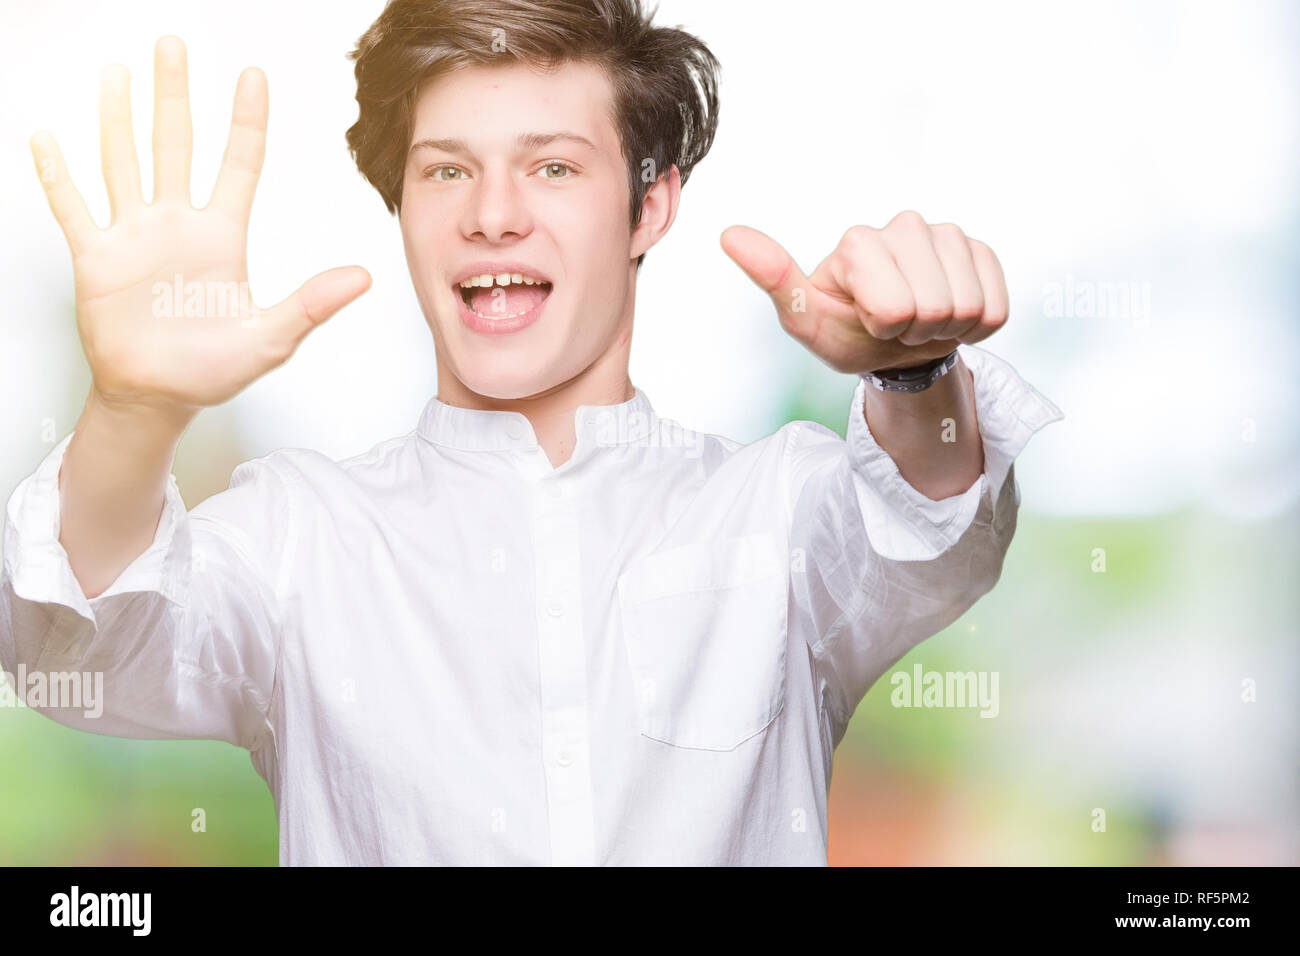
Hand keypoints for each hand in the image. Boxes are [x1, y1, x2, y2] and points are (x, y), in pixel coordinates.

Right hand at [30, 35, 370, 419]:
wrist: (158, 398)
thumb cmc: (213, 370)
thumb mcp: (270, 339)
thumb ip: (312, 305)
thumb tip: (363, 278)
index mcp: (222, 237)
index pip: (239, 165)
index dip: (245, 121)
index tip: (252, 75)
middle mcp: (178, 225)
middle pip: (176, 145)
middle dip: (174, 96)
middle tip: (173, 44)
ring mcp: (134, 236)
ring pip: (124, 163)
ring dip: (118, 119)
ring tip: (119, 73)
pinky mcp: (96, 258)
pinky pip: (73, 208)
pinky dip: (59, 176)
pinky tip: (46, 139)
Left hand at [720, 210, 1007, 373]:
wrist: (893, 345)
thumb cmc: (845, 331)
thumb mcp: (806, 318)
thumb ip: (774, 278)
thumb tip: (728, 233)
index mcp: (858, 241)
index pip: (894, 309)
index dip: (884, 330)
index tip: (868, 321)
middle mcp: (904, 224)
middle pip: (935, 307)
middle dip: (916, 331)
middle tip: (895, 326)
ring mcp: (947, 234)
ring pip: (969, 306)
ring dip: (946, 329)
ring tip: (918, 321)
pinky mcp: (981, 251)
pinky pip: (996, 307)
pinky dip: (976, 326)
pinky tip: (949, 315)